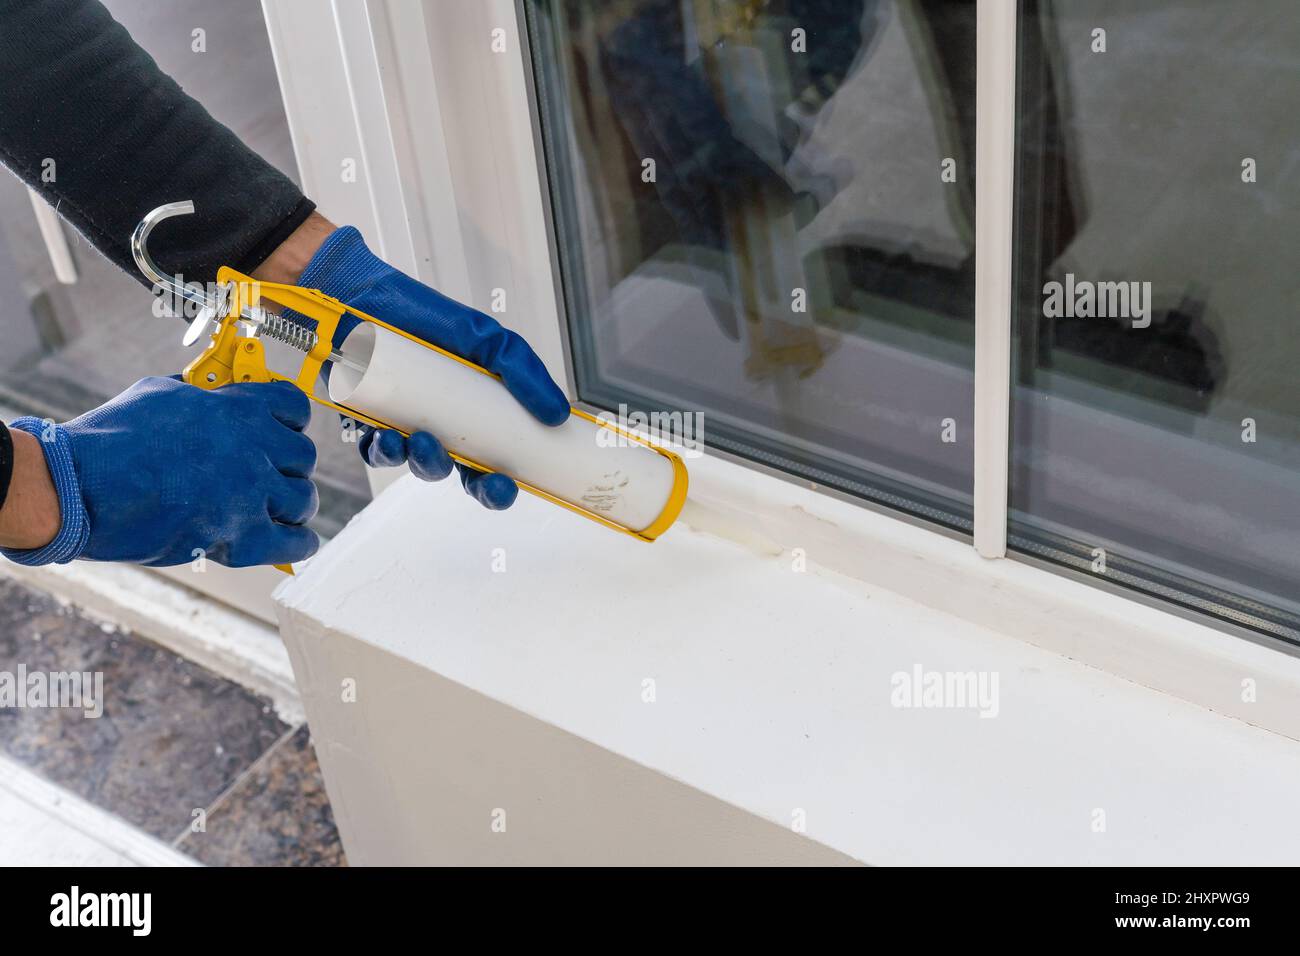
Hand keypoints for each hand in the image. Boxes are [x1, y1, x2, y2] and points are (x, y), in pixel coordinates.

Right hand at [1, 377, 318, 567]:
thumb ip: (200, 397)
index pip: (294, 406)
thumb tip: (214, 395)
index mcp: (236, 408)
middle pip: (303, 456)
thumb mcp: (159, 395)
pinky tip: (292, 541)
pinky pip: (294, 542)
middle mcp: (253, 447)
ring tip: (278, 510)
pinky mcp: (240, 536)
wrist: (76, 486)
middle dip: (289, 466)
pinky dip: (297, 543)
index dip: (291, 421)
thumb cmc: (109, 440)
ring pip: (303, 498)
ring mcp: (251, 492)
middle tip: (274, 477)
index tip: (286, 431)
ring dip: (292, 505)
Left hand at [292, 225, 569, 508]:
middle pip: (468, 474)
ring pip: (423, 466)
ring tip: (423, 440)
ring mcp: (407, 425)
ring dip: (428, 464)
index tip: (512, 484)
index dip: (506, 479)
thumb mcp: (483, 335)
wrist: (354, 294)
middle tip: (483, 481)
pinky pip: (378, 454)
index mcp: (475, 407)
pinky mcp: (369, 424)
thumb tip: (557, 413)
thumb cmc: (418, 313)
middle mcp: (444, 421)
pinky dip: (385, 452)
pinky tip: (387, 435)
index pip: (500, 455)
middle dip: (478, 488)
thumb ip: (521, 368)